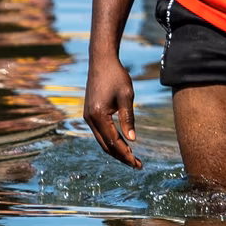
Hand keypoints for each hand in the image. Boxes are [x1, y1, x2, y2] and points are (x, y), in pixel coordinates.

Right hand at [82, 53, 138, 167]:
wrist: (101, 60)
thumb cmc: (116, 75)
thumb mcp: (126, 96)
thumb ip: (128, 118)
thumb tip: (132, 140)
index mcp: (98, 115)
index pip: (113, 142)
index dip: (126, 154)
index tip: (138, 163)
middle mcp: (90, 118)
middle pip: (106, 145)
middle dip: (121, 156)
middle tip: (137, 165)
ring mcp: (88, 116)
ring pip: (102, 140)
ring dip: (116, 150)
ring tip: (132, 158)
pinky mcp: (90, 113)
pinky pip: (100, 132)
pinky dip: (111, 140)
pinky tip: (123, 144)